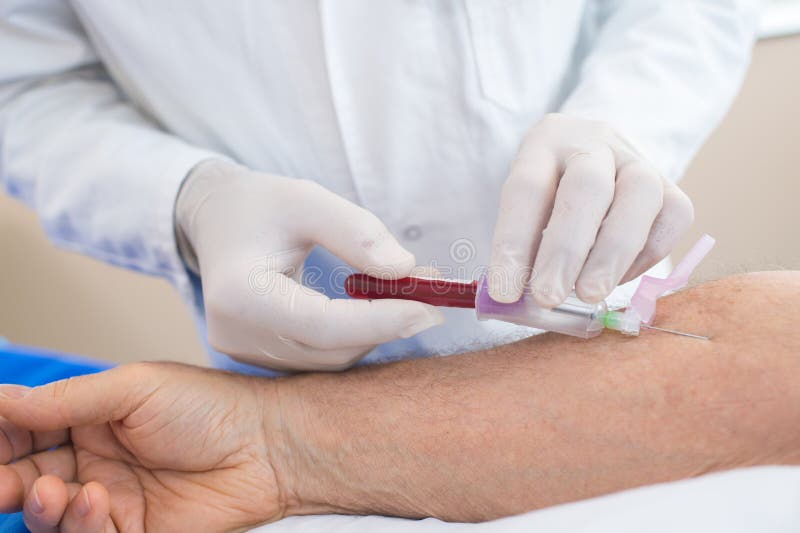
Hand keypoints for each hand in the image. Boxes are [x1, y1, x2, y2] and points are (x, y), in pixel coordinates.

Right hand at [0, 363, 291, 531]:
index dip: (0, 435)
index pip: (24, 430)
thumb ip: (68, 399)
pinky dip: (79, 524)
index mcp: (90, 418)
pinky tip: (94, 500)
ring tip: (53, 490)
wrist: (267, 446)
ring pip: (47, 515)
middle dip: (4, 481)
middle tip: (1, 482)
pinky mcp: (133, 531)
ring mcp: (111, 499)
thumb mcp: (135, 388)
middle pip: (24, 478)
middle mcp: (94, 461)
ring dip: (39, 507)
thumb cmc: (211, 406)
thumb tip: (3, 398)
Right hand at [175, 159, 442, 370]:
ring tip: (406, 294)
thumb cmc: (260, 205)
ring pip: (329, 359)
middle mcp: (236, 336)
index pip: (322, 324)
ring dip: (373, 333)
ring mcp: (243, 353)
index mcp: (239, 295)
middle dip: (386, 325)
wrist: (217, 220)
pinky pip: (318, 358)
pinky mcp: (257, 358)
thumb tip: (406, 270)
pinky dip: (352, 337)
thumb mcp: (306, 199)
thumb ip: (355, 232)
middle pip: (329, 349)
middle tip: (431, 295)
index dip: (380, 321)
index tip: (430, 308)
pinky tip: (372, 310)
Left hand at [487, 113, 693, 306]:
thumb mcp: (524, 208)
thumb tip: (518, 301)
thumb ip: (523, 249)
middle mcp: (594, 144)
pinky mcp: (671, 185)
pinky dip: (646, 255)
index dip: (513, 242)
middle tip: (549, 297)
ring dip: (612, 254)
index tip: (504, 292)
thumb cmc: (547, 197)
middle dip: (566, 250)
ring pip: (639, 195)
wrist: (591, 157)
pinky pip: (673, 216)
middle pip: (587, 187)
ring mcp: (638, 160)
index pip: (526, 188)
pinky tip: (619, 278)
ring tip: (589, 295)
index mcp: (544, 145)